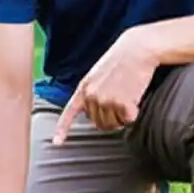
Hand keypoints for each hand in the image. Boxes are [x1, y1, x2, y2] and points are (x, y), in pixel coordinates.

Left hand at [53, 28, 158, 143]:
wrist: (137, 49)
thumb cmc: (121, 61)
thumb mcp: (98, 75)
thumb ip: (93, 93)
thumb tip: (96, 116)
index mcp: (83, 89)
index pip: (70, 113)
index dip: (62, 129)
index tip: (57, 142)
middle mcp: (91, 96)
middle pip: (99, 124)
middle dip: (111, 118)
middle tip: (120, 100)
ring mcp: (105, 100)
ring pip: (114, 124)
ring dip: (122, 116)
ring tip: (126, 96)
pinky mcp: (121, 103)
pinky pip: (128, 120)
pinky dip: (134, 113)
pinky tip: (134, 98)